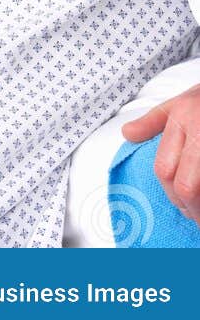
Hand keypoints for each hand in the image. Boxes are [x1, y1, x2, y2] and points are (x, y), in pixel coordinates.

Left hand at [120, 82, 199, 226]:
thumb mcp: (178, 103)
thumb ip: (153, 121)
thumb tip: (126, 134)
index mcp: (179, 119)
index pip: (165, 168)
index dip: (171, 194)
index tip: (180, 206)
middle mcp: (197, 130)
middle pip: (184, 185)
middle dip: (189, 207)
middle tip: (195, 216)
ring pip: (199, 188)